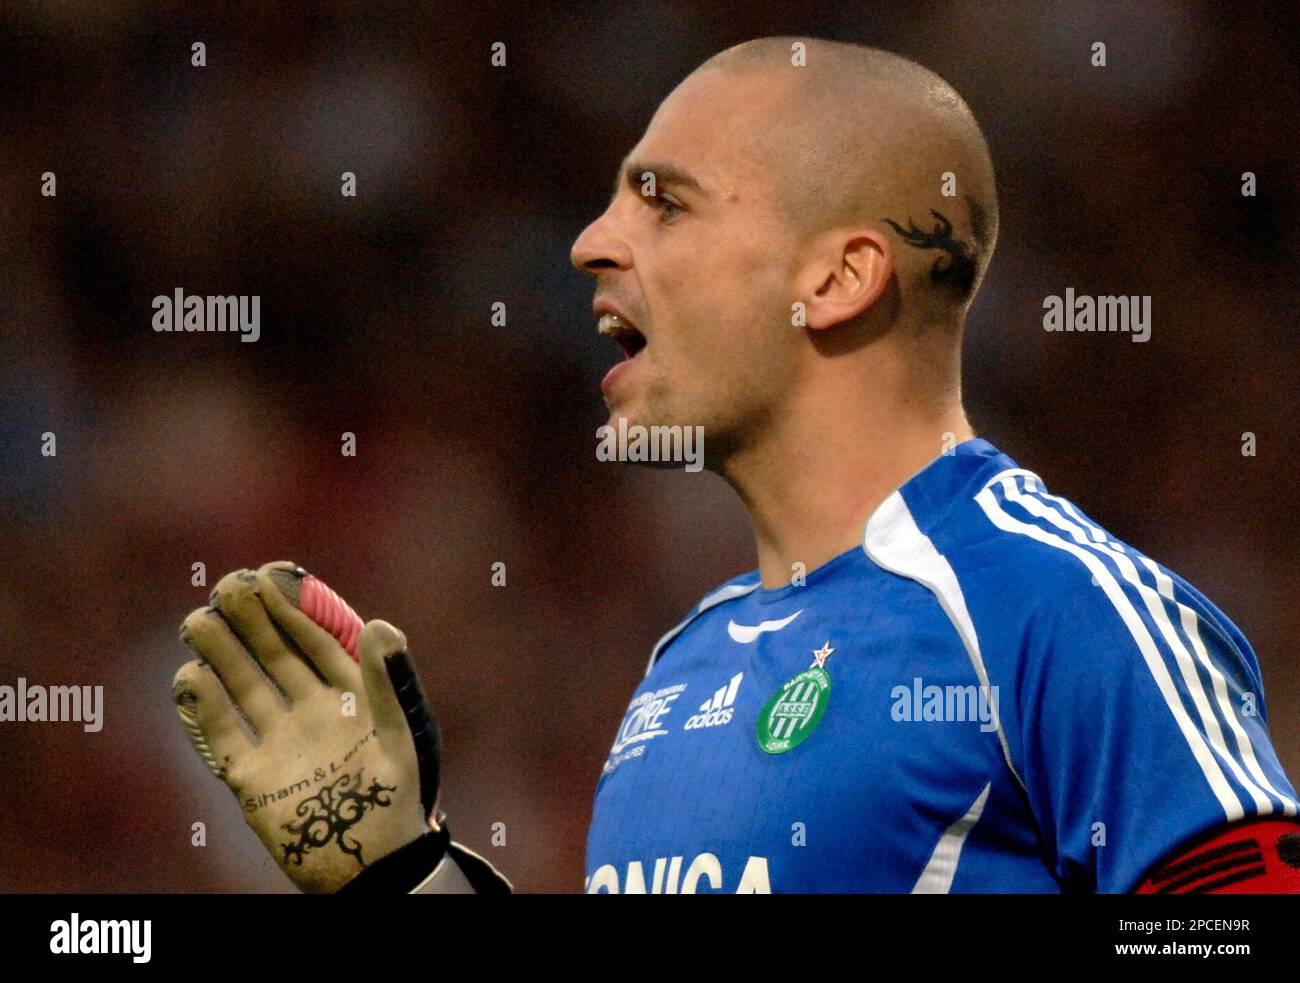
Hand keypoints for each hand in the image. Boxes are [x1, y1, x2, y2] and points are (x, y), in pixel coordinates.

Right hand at [171, 561, 441, 892]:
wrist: (372, 864)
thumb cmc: (398, 797)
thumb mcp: (401, 734)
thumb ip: (389, 682)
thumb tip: (381, 624)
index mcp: (349, 694)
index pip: (317, 638)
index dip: (294, 606)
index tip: (269, 574)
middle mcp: (310, 710)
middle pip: (274, 655)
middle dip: (250, 621)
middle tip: (225, 586)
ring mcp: (279, 741)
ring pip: (243, 686)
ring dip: (220, 654)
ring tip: (197, 622)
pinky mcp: (251, 777)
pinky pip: (221, 735)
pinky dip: (203, 708)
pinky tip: (189, 679)